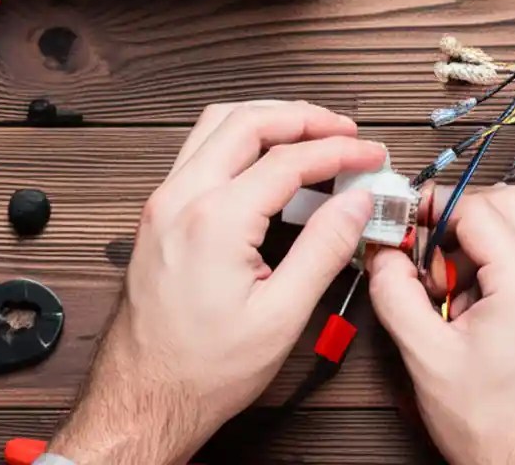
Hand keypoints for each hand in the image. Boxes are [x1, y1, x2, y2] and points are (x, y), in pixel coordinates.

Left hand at [50, 101, 385, 464]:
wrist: (143, 397)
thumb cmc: (201, 370)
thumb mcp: (280, 317)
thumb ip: (324, 250)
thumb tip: (356, 205)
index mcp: (213, 221)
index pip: (288, 159)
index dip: (340, 151)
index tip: (371, 155)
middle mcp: (180, 200)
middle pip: (247, 122)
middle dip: (303, 117)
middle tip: (345, 130)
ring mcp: (163, 204)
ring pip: (217, 127)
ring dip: (268, 120)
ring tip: (311, 134)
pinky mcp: (158, 216)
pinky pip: (200, 152)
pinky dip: (240, 141)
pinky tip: (268, 162)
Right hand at [368, 184, 514, 464]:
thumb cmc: (497, 429)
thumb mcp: (426, 356)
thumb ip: (395, 293)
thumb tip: (382, 254)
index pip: (476, 208)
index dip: (432, 207)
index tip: (405, 221)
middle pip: (511, 204)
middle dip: (461, 218)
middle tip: (428, 255)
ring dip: (481, 247)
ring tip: (451, 296)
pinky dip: (502, 272)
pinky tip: (475, 314)